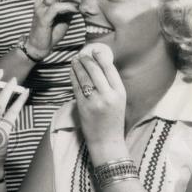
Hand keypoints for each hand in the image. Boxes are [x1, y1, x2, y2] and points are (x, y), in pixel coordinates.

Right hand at [26, 0, 86, 58]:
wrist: (40, 47)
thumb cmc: (52, 32)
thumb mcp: (64, 17)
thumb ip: (70, 7)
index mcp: (45, 0)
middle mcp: (41, 2)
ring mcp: (40, 9)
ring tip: (81, 2)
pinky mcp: (43, 18)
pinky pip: (56, 7)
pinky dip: (68, 7)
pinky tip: (76, 11)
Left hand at [69, 47, 126, 163]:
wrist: (107, 141)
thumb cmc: (113, 120)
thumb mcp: (119, 101)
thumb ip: (111, 85)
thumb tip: (99, 65)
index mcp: (120, 93)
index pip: (109, 69)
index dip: (100, 57)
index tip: (94, 50)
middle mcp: (108, 96)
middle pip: (95, 70)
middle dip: (87, 59)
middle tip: (81, 54)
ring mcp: (95, 101)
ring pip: (84, 77)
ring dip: (78, 66)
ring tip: (75, 60)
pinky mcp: (83, 107)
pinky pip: (76, 87)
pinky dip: (73, 76)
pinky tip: (71, 71)